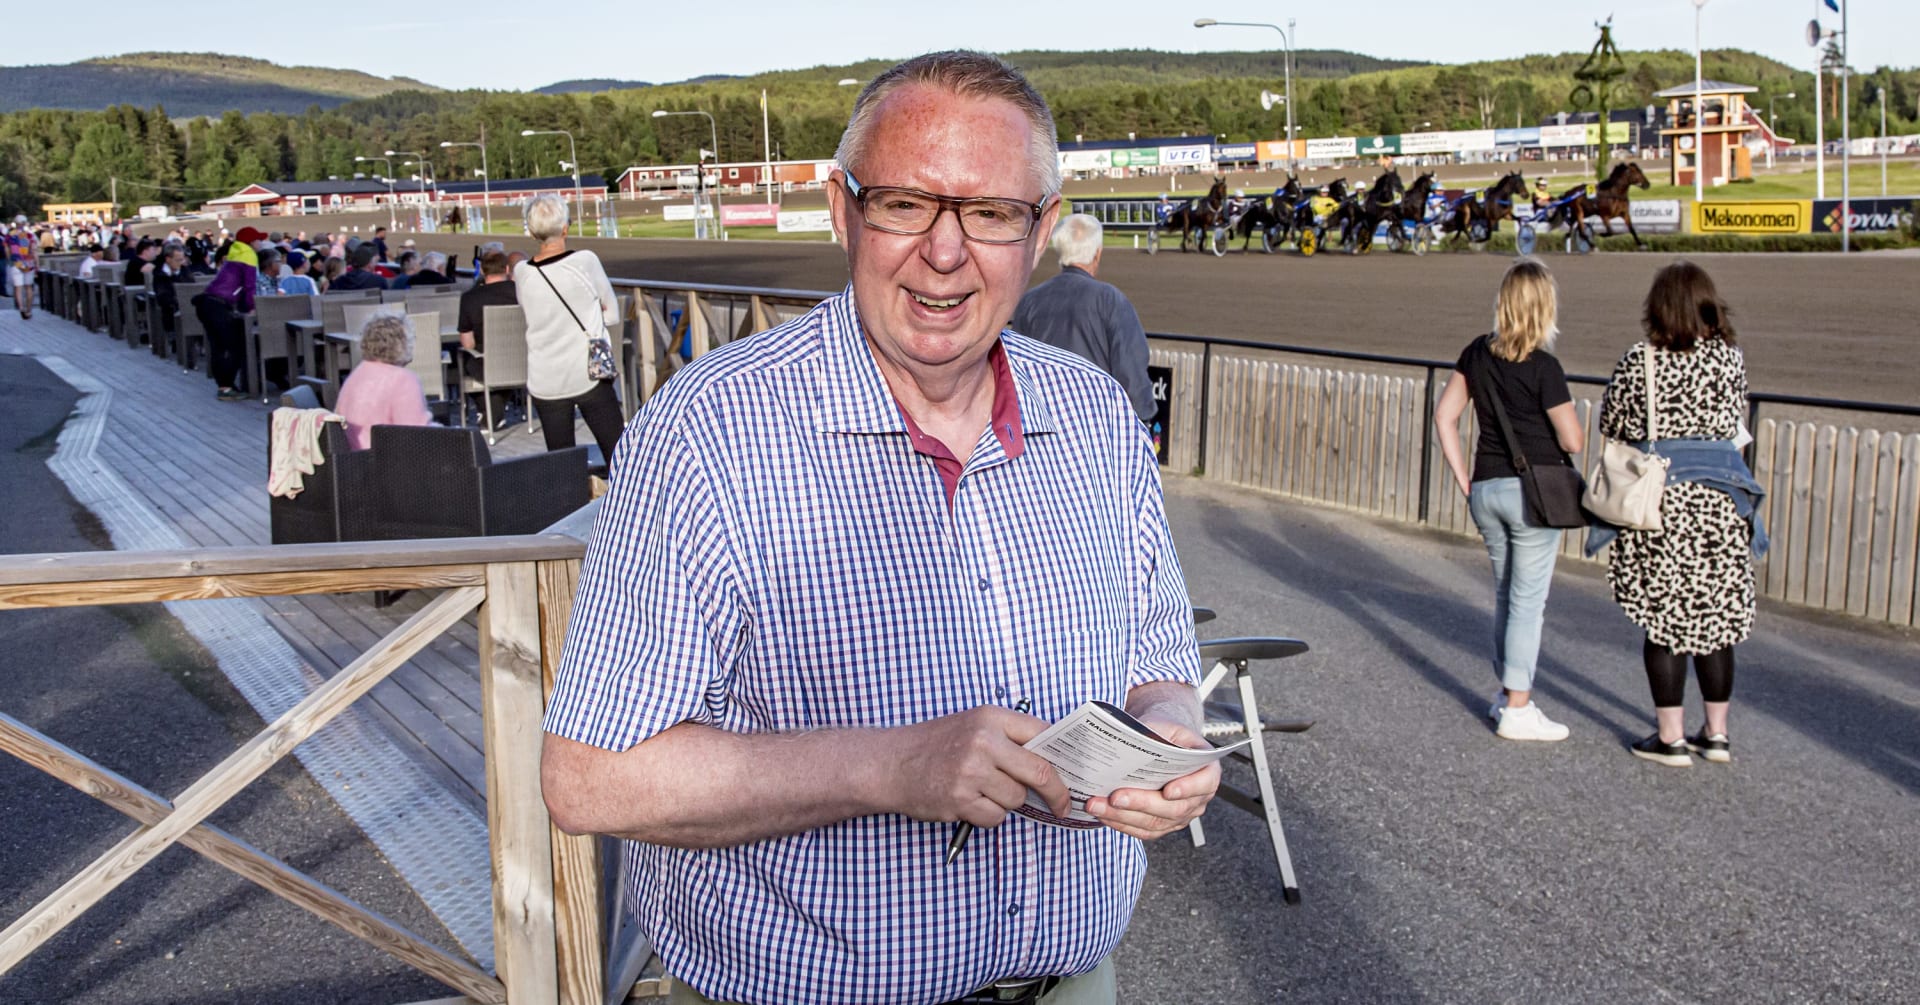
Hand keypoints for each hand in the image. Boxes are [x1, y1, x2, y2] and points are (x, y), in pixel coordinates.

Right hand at [885, 707, 1069, 828]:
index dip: (1063, 759)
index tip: (1072, 775)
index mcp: (991, 717)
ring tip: (982, 791)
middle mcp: (983, 740)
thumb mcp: (973, 725)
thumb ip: (1010, 738)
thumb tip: (1054, 760)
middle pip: (1041, 771)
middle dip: (1057, 794)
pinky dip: (988, 815)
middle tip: (1063, 805)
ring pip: (1016, 798)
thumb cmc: (935, 745)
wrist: (890, 763)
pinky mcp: (960, 798)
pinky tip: (969, 803)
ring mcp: (971, 770)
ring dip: (1006, 802)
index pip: (1044, 735)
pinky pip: (995, 817)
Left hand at [1085, 720, 1219, 840]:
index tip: (1168, 790)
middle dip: (1141, 803)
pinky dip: (1121, 823)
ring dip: (1123, 816)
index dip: (1188, 788)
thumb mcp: (1166, 725)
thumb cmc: (1165, 732)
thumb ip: (1157, 734)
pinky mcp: (1162, 825)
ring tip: (1097, 805)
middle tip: (1115, 797)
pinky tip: (1103, 814)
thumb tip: (1131, 745)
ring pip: (1155, 824)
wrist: (1161, 740)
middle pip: (1174, 809)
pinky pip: (1143, 831)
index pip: (1205, 783)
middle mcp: (1198, 798)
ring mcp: (1181, 815)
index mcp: (1207, 770)